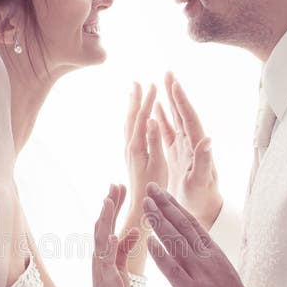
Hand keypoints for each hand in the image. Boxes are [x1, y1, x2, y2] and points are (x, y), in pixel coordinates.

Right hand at [89, 183, 140, 286]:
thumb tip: (135, 231)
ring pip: (100, 238)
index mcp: (107, 252)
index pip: (110, 222)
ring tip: (109, 201)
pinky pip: (106, 260)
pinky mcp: (106, 279)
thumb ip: (125, 248)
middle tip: (115, 184)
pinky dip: (108, 246)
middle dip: (109, 204)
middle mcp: (100, 256)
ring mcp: (101, 266)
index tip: (120, 186)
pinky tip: (112, 234)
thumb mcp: (122, 268)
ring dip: (105, 219)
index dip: (115, 204)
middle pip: (102, 224)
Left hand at [124, 82, 167, 215]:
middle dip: (135, 99)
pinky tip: (134, 118)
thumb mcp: (158, 163)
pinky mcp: (131, 155)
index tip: (153, 84)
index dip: (148, 100)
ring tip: (132, 93)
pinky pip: (129, 130)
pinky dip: (132, 119)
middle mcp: (129, 146)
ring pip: (128, 123)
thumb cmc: (153, 186)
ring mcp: (128, 151)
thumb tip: (150, 120)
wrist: (141, 203)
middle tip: (136, 82)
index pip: (142, 117)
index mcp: (137, 146)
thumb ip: (153, 141)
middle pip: (131, 117)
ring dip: (131, 107)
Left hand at [143, 183, 255, 286]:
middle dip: (164, 205)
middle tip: (150, 187)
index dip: (175, 206)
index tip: (163, 193)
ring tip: (145, 205)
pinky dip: (160, 254)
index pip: (191, 224)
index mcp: (213, 253)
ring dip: (159, 221)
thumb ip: (208, 259)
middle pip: (182, 225)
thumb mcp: (222, 272)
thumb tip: (196, 247)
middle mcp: (205, 258)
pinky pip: (173, 270)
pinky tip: (148, 242)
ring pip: (176, 241)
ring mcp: (198, 273)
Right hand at [154, 71, 222, 229]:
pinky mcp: (177, 155)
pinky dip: (163, 119)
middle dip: (175, 93)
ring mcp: (184, 149)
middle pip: (183, 113)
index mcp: (197, 147)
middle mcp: (192, 144)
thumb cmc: (202, 200)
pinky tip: (157, 110)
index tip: (174, 83)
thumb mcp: (202, 182)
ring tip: (162, 84)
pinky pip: (168, 133)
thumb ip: (204, 161)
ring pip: (175, 120)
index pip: (189, 119)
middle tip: (168, 73)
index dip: (181, 101)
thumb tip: (208, 139)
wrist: (203, 212)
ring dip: (169, 102)